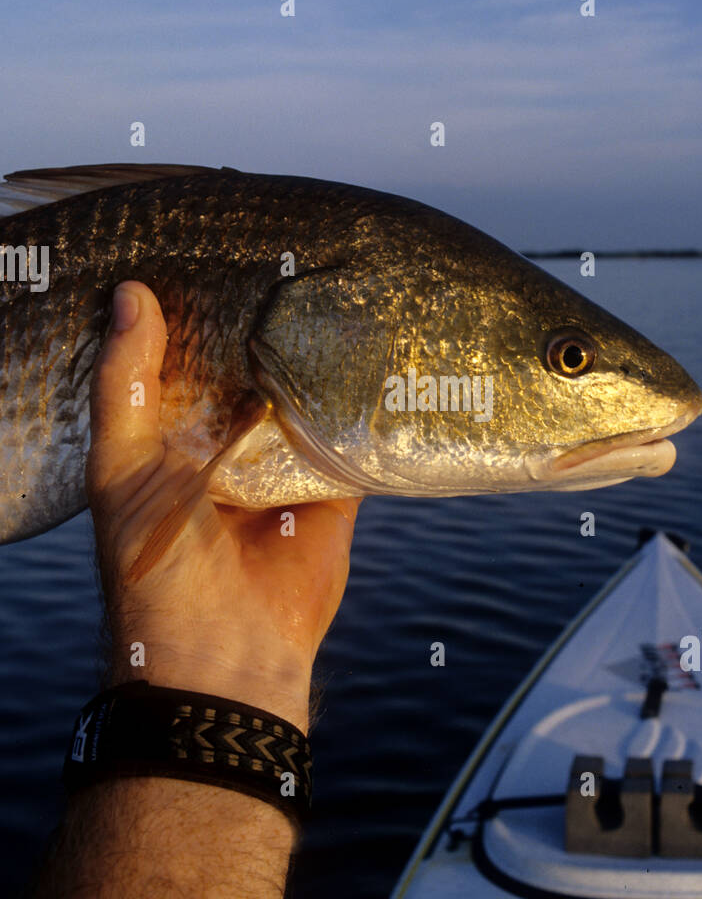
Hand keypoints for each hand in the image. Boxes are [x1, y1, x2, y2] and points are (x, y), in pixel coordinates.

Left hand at [86, 281, 357, 730]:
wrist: (226, 656)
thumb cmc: (155, 566)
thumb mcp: (123, 468)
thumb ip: (126, 385)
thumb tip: (132, 293)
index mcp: (170, 435)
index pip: (185, 357)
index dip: (193, 308)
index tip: (210, 242)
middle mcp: (228, 441)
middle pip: (250, 368)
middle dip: (264, 323)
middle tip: (288, 245)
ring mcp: (285, 461)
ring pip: (305, 392)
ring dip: (318, 353)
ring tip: (338, 278)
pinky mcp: (337, 485)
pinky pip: (353, 432)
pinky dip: (365, 400)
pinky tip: (380, 347)